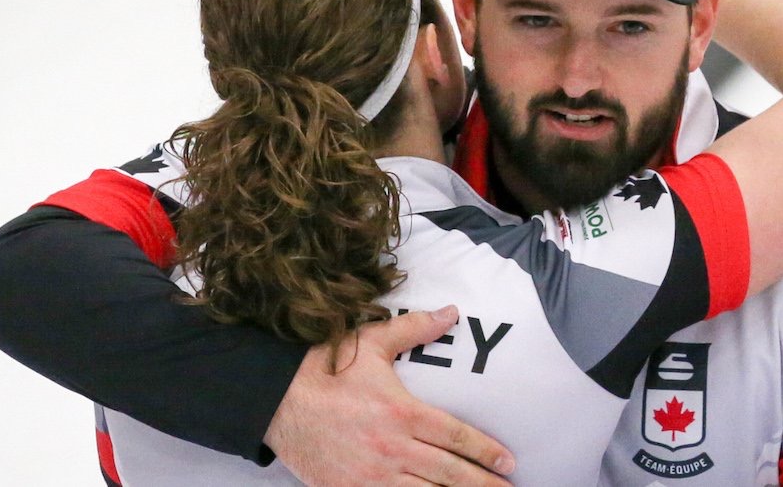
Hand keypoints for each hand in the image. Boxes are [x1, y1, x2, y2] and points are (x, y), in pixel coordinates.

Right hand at [265, 306, 515, 485]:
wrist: (274, 401)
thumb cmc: (324, 370)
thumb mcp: (371, 343)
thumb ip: (414, 329)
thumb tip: (450, 312)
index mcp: (402, 413)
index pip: (456, 437)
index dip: (486, 452)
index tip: (508, 461)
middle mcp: (392, 449)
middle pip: (449, 474)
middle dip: (483, 484)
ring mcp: (372, 476)